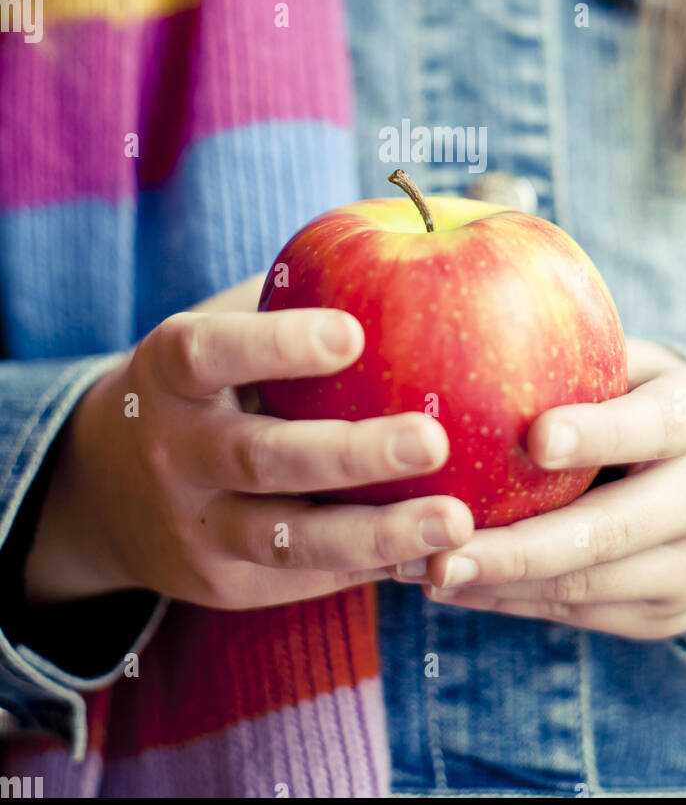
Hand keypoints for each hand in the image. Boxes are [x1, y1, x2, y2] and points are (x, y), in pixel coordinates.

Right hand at [24, 275, 472, 607]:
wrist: (109, 488)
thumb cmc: (208, 381)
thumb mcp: (222, 329)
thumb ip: (295, 291)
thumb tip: (417, 220)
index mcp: (170, 371)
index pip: (213, 352)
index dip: (277, 344)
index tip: (354, 331)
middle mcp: (175, 451)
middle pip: (262, 457)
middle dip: (351, 454)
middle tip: (434, 438)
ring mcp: (197, 527)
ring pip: (287, 539)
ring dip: (377, 534)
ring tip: (457, 521)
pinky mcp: (227, 585)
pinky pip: (308, 578)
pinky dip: (374, 566)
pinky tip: (439, 554)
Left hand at [398, 340, 685, 639]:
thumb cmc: (666, 414)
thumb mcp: (650, 374)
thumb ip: (590, 358)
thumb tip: (483, 315)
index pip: (652, 427)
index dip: (597, 434)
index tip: (534, 438)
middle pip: (611, 532)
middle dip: (520, 548)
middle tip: (440, 550)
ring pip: (585, 587)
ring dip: (497, 584)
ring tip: (419, 571)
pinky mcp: (661, 618)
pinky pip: (576, 616)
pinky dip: (509, 603)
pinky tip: (450, 587)